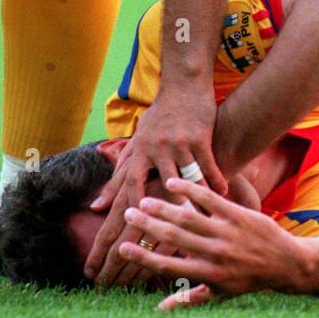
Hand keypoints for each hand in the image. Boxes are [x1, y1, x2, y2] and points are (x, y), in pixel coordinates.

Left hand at [84, 85, 226, 285]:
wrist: (183, 86)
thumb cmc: (159, 116)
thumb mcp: (137, 139)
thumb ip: (119, 172)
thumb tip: (96, 206)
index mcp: (140, 151)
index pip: (132, 185)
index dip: (133, 209)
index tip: (135, 230)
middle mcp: (157, 148)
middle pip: (161, 187)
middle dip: (167, 211)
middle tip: (171, 231)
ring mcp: (179, 143)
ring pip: (188, 178)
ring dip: (197, 199)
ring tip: (203, 220)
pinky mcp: (199, 137)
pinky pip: (208, 165)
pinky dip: (215, 180)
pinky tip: (222, 193)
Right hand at [117, 178, 303, 308]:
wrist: (284, 263)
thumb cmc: (247, 279)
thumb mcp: (219, 293)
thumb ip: (188, 298)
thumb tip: (159, 309)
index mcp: (207, 274)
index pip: (168, 266)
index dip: (144, 256)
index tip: (123, 247)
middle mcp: (215, 254)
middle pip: (174, 238)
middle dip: (148, 225)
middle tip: (128, 214)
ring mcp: (227, 233)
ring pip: (189, 217)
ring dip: (164, 207)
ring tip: (144, 199)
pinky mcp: (238, 215)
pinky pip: (210, 199)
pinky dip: (190, 190)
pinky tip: (172, 183)